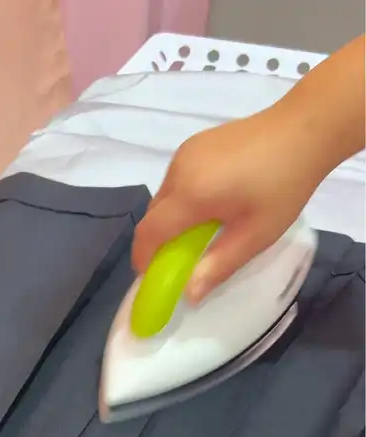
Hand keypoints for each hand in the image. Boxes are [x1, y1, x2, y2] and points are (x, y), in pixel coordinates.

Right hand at [131, 103, 325, 302]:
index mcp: (190, 195)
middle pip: (152, 215)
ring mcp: (184, 154)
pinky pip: (175, 180)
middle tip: (179, 260)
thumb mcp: (255, 236)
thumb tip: (189, 296)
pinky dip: (180, 199)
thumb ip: (218, 267)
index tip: (152, 277)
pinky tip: (210, 203)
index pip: (148, 233)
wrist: (304, 129)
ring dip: (170, 219)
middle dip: (158, 241)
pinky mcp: (193, 144)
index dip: (143, 259)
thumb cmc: (283, 187)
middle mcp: (179, 172)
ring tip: (200, 231)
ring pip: (163, 197)